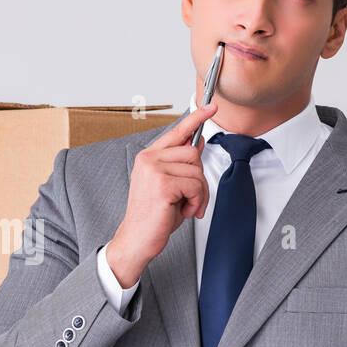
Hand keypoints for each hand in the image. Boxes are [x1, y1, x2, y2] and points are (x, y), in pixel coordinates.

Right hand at [106, 104, 215, 287]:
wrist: (136, 239)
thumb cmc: (153, 216)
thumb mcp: (169, 186)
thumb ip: (181, 164)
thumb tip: (198, 143)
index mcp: (149, 157)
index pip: (176, 132)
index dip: (196, 118)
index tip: (210, 107)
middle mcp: (149, 159)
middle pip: (193, 153)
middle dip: (199, 178)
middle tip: (190, 198)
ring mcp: (154, 170)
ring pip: (197, 170)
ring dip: (198, 193)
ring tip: (184, 206)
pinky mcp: (163, 185)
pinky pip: (195, 185)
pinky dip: (196, 201)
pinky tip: (183, 211)